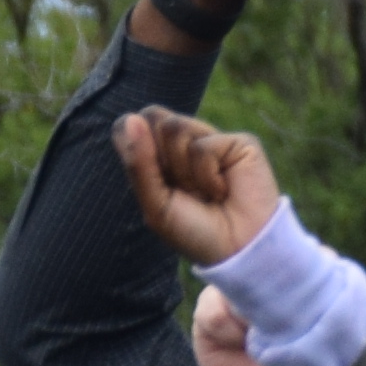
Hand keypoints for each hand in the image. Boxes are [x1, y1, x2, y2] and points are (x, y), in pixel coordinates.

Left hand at [115, 110, 283, 270]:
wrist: (237, 249)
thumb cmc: (194, 231)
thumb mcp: (155, 205)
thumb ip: (139, 164)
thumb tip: (131, 117)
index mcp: (156, 154)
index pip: (128, 125)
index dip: (134, 144)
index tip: (152, 179)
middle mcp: (183, 142)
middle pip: (151, 116)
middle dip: (159, 158)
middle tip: (181, 189)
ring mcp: (210, 139)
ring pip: (175, 127)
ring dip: (183, 170)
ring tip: (204, 192)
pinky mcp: (237, 142)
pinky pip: (203, 146)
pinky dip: (207, 177)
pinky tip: (223, 191)